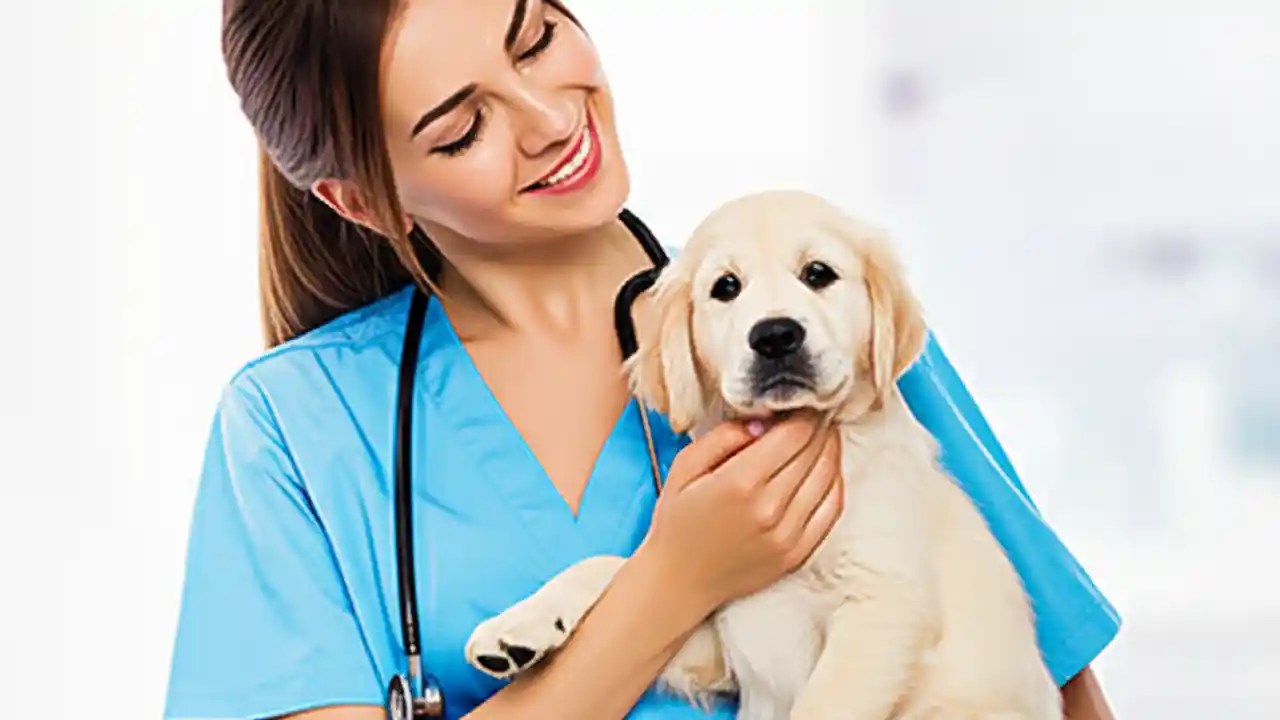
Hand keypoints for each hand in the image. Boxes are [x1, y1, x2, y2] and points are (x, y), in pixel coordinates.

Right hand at [638, 412, 843, 616]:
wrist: (679, 581)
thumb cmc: (678, 520)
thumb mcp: (684, 467)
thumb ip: (723, 437)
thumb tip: (764, 421)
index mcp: (739, 483)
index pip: (794, 434)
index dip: (804, 412)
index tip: (803, 401)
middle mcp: (770, 509)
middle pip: (814, 451)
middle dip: (818, 426)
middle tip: (816, 412)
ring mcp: (788, 535)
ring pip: (828, 477)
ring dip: (830, 449)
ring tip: (823, 434)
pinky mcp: (798, 554)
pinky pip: (832, 510)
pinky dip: (835, 482)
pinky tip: (826, 468)